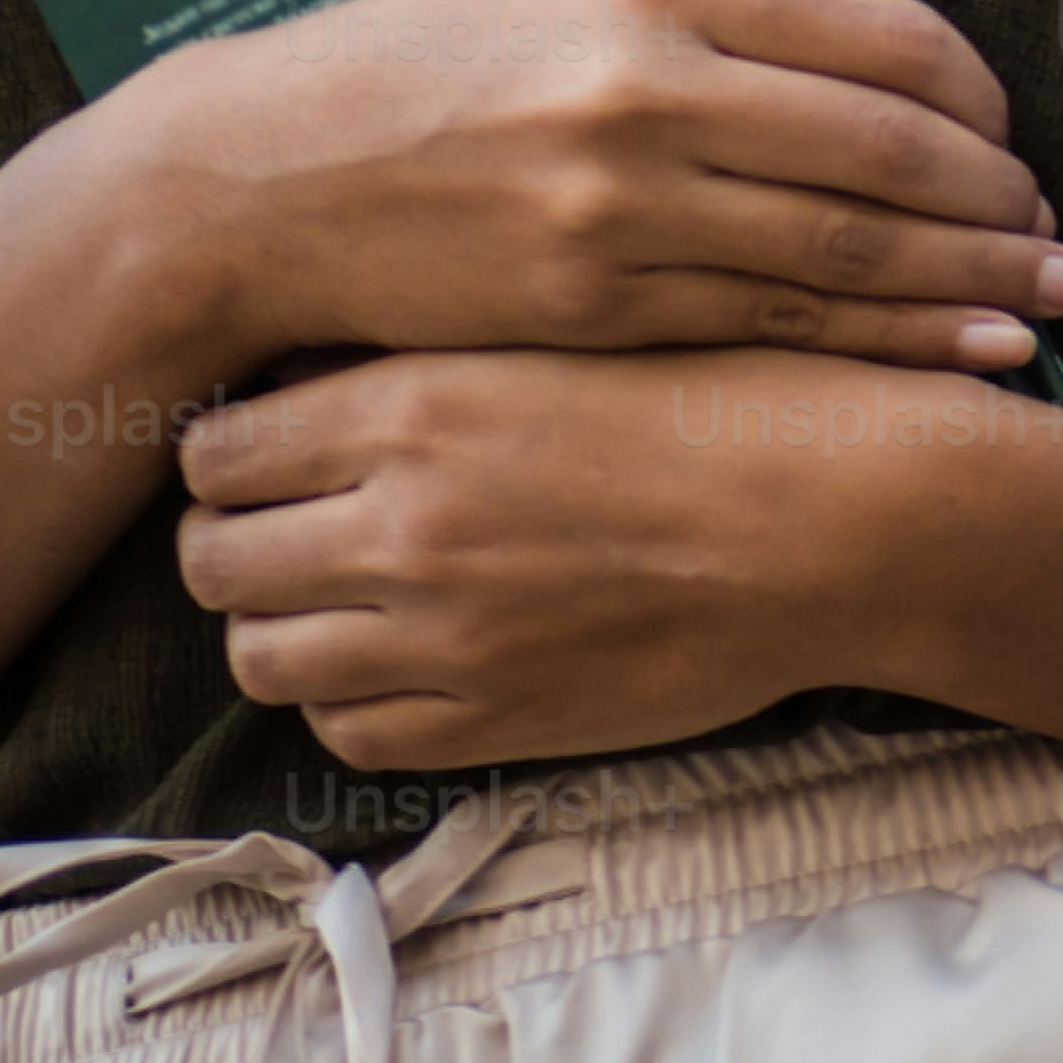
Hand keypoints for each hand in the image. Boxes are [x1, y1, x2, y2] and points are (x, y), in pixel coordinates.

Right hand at [111, 0, 1062, 390]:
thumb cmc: (432, 53)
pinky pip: (776, 327)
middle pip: (886, 145)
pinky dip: (890, 342)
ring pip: (846, 247)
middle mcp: (645, 86)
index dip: (977, 91)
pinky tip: (969, 352)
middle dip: (999, 195)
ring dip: (974, 277)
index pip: (881, 35)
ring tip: (1054, 296)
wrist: (265, 180)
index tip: (1011, 130)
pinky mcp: (591, 304)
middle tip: (1060, 227)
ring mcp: (617, 204)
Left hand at [175, 342, 1038, 765]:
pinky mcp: (490, 722)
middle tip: (296, 523)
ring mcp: (441, 637)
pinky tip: (407, 652)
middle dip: (240, 537)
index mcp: (418, 406)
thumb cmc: (737, 403)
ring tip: (347, 591)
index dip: (233, 452)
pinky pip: (347, 729)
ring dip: (286, 620)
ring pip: (259, 653)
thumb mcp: (576, 332)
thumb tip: (308, 387)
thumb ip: (433, 362)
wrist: (849, 520)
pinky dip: (352, 694)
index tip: (274, 450)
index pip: (215, 450)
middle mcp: (403, 525)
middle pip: (213, 557)